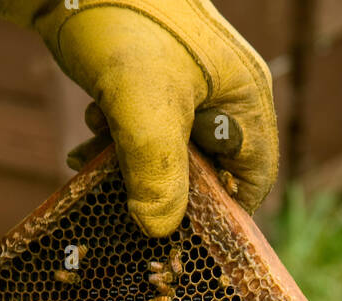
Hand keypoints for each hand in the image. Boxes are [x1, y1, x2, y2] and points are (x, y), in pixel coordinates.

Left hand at [34, 0, 278, 235]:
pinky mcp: (150, 76)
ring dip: (132, 168)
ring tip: (98, 156)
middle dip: (165, 191)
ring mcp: (186, 83)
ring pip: (170, 153)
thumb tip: (160, 231)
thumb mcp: (144, 107)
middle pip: (208, 171)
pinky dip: (116, 143)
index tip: (182, 238)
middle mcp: (223, 92)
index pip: (253, 179)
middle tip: (125, 198)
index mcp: (244, 97)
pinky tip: (88, 137)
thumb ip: (158, 175)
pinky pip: (143, 129)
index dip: (222, 216)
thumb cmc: (122, 20)